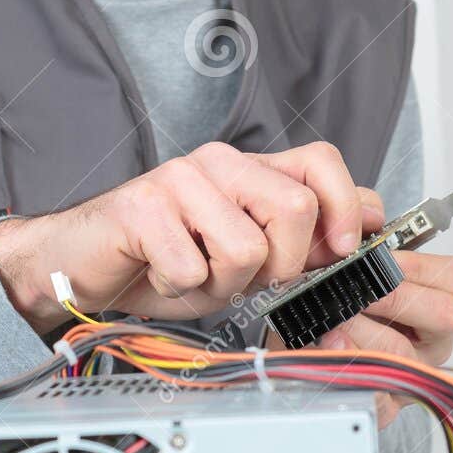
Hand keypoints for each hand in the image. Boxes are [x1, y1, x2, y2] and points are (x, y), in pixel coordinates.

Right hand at [0, 140, 383, 333]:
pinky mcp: (141, 208)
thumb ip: (302, 235)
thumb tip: (373, 218)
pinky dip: (180, 291)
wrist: (79, 266)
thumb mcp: (245, 254)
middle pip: (293, 210)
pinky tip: (159, 275)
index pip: (321, 162)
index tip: (340, 250)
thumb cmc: (162, 260)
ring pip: (247, 248)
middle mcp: (216, 163)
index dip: (345, 208)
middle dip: (279, 266)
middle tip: (242, 277)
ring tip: (193, 275)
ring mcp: (177, 180)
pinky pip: (192, 269)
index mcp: (246, 168)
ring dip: (223, 284)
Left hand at [266, 250, 452, 428]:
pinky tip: (329, 350)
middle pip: (447, 315)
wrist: (292, 340)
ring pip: (407, 354)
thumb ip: (363, 237)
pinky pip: (381, 398)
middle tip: (357, 292)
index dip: (420, 265)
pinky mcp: (384, 404)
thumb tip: (369, 221)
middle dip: (394, 297)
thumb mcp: (347, 260)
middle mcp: (429, 338)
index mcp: (431, 300)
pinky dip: (351, 371)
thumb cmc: (327, 300)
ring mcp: (411, 372)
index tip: (382, 258)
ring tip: (334, 320)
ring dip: (365, 331)